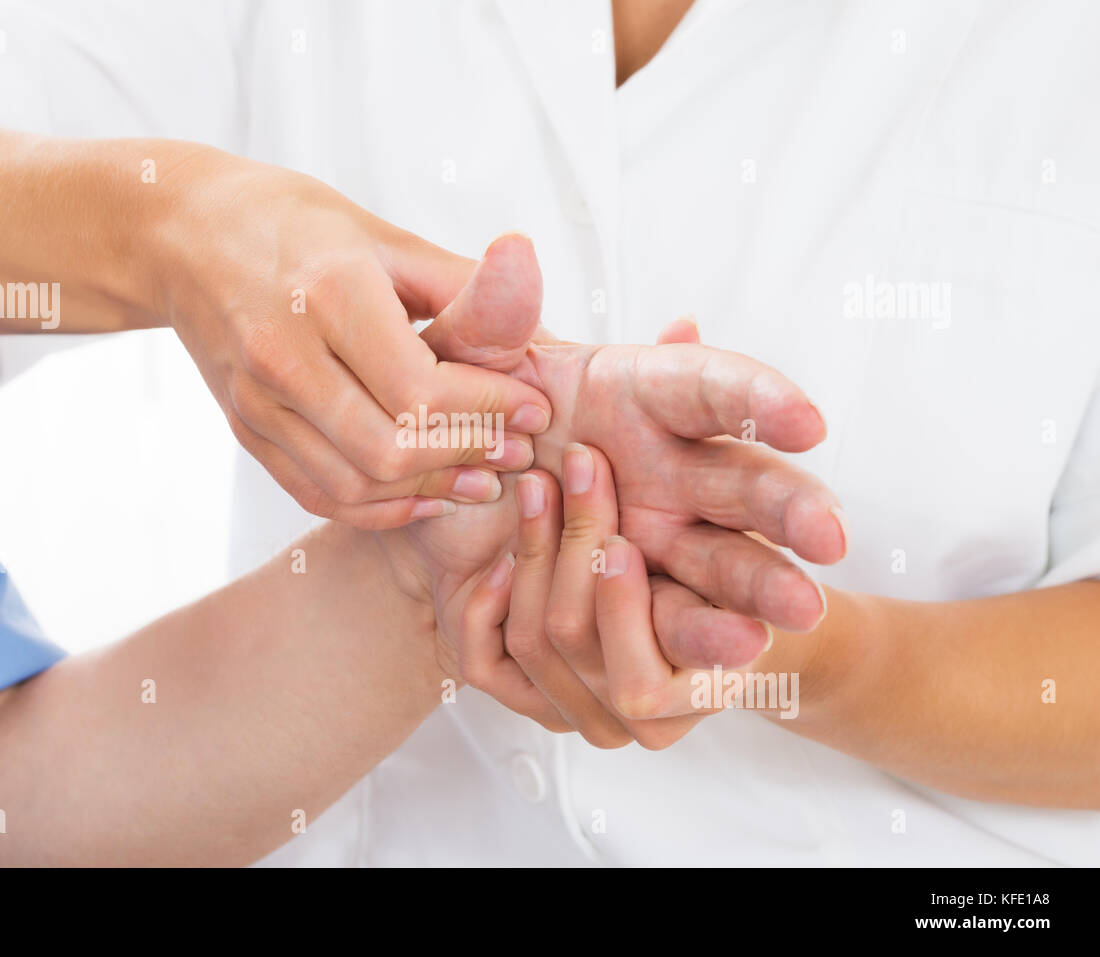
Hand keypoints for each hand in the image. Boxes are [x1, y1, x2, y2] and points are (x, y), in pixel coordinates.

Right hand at [149, 153, 552, 526]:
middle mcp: (283, 355)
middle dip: (466, 456)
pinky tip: (421, 496)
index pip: (421, 388)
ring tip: (480, 479)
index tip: (533, 407)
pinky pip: (316, 492)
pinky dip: (377, 507)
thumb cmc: (294, 224)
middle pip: (389, 448)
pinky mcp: (245, 428)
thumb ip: (463, 288)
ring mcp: (256, 400)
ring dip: (427, 490)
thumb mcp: (384, 235)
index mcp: (328, 294)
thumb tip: (541, 335)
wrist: (182, 234)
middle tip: (516, 450)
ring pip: (355, 483)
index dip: (488, 409)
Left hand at [424, 235, 846, 636]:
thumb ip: (487, 319)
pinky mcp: (641, 604)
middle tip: (830, 537)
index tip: (806, 423)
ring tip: (799, 612)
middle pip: (744, 483)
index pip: (710, 387)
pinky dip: (696, 636)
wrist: (438, 507)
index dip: (758, 401)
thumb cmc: (469, 418)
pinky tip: (733, 655)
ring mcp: (662, 542)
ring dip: (760, 584)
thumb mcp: (463, 371)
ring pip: (724, 562)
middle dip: (788, 506)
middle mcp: (669, 469)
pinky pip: (671, 625)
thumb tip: (513, 252)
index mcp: (641, 396)